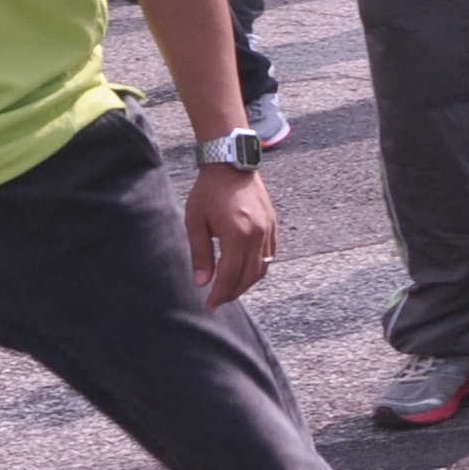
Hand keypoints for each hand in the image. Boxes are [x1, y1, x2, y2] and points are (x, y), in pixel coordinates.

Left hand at [183, 164, 277, 307]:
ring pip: (262, 268)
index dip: (219, 294)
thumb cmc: (209, 191)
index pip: (230, 276)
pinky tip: (244, 270)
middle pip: (249, 277)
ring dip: (246, 282)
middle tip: (217, 300)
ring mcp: (268, 229)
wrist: (231, 164)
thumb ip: (200, 254)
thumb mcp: (196, 222)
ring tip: (230, 288)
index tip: (209, 306)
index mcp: (237, 234)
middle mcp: (257, 234)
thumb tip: (202, 282)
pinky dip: (258, 268)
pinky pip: (269, 255)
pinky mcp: (272, 225)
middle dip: (233, 292)